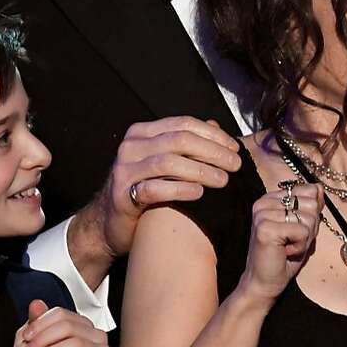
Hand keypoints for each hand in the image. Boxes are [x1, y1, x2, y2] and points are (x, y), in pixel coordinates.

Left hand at [19, 300, 111, 346]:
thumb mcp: (39, 346)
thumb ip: (39, 324)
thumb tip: (35, 303)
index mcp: (81, 326)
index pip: (62, 315)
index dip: (41, 323)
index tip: (25, 337)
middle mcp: (95, 335)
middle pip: (69, 326)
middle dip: (45, 337)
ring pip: (76, 342)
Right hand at [86, 116, 243, 259]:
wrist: (111, 222)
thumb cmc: (145, 189)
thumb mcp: (164, 162)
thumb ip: (186, 145)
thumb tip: (217, 128)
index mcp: (143, 132)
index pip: (184, 124)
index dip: (213, 135)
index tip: (234, 149)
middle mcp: (132, 146)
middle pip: (179, 140)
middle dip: (212, 152)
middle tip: (235, 165)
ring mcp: (124, 170)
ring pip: (168, 162)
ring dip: (201, 171)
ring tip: (222, 180)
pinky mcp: (122, 195)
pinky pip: (154, 189)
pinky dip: (180, 189)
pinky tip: (199, 193)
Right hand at [237, 182, 319, 303]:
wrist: (266, 281)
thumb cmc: (285, 255)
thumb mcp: (304, 226)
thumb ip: (311, 206)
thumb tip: (320, 186)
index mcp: (272, 197)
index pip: (310, 190)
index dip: (312, 214)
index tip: (296, 230)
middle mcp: (264, 202)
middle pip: (311, 204)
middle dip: (310, 227)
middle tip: (292, 241)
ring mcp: (263, 214)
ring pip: (309, 218)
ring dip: (305, 238)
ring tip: (288, 246)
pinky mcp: (265, 228)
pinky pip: (302, 231)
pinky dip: (300, 246)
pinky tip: (285, 252)